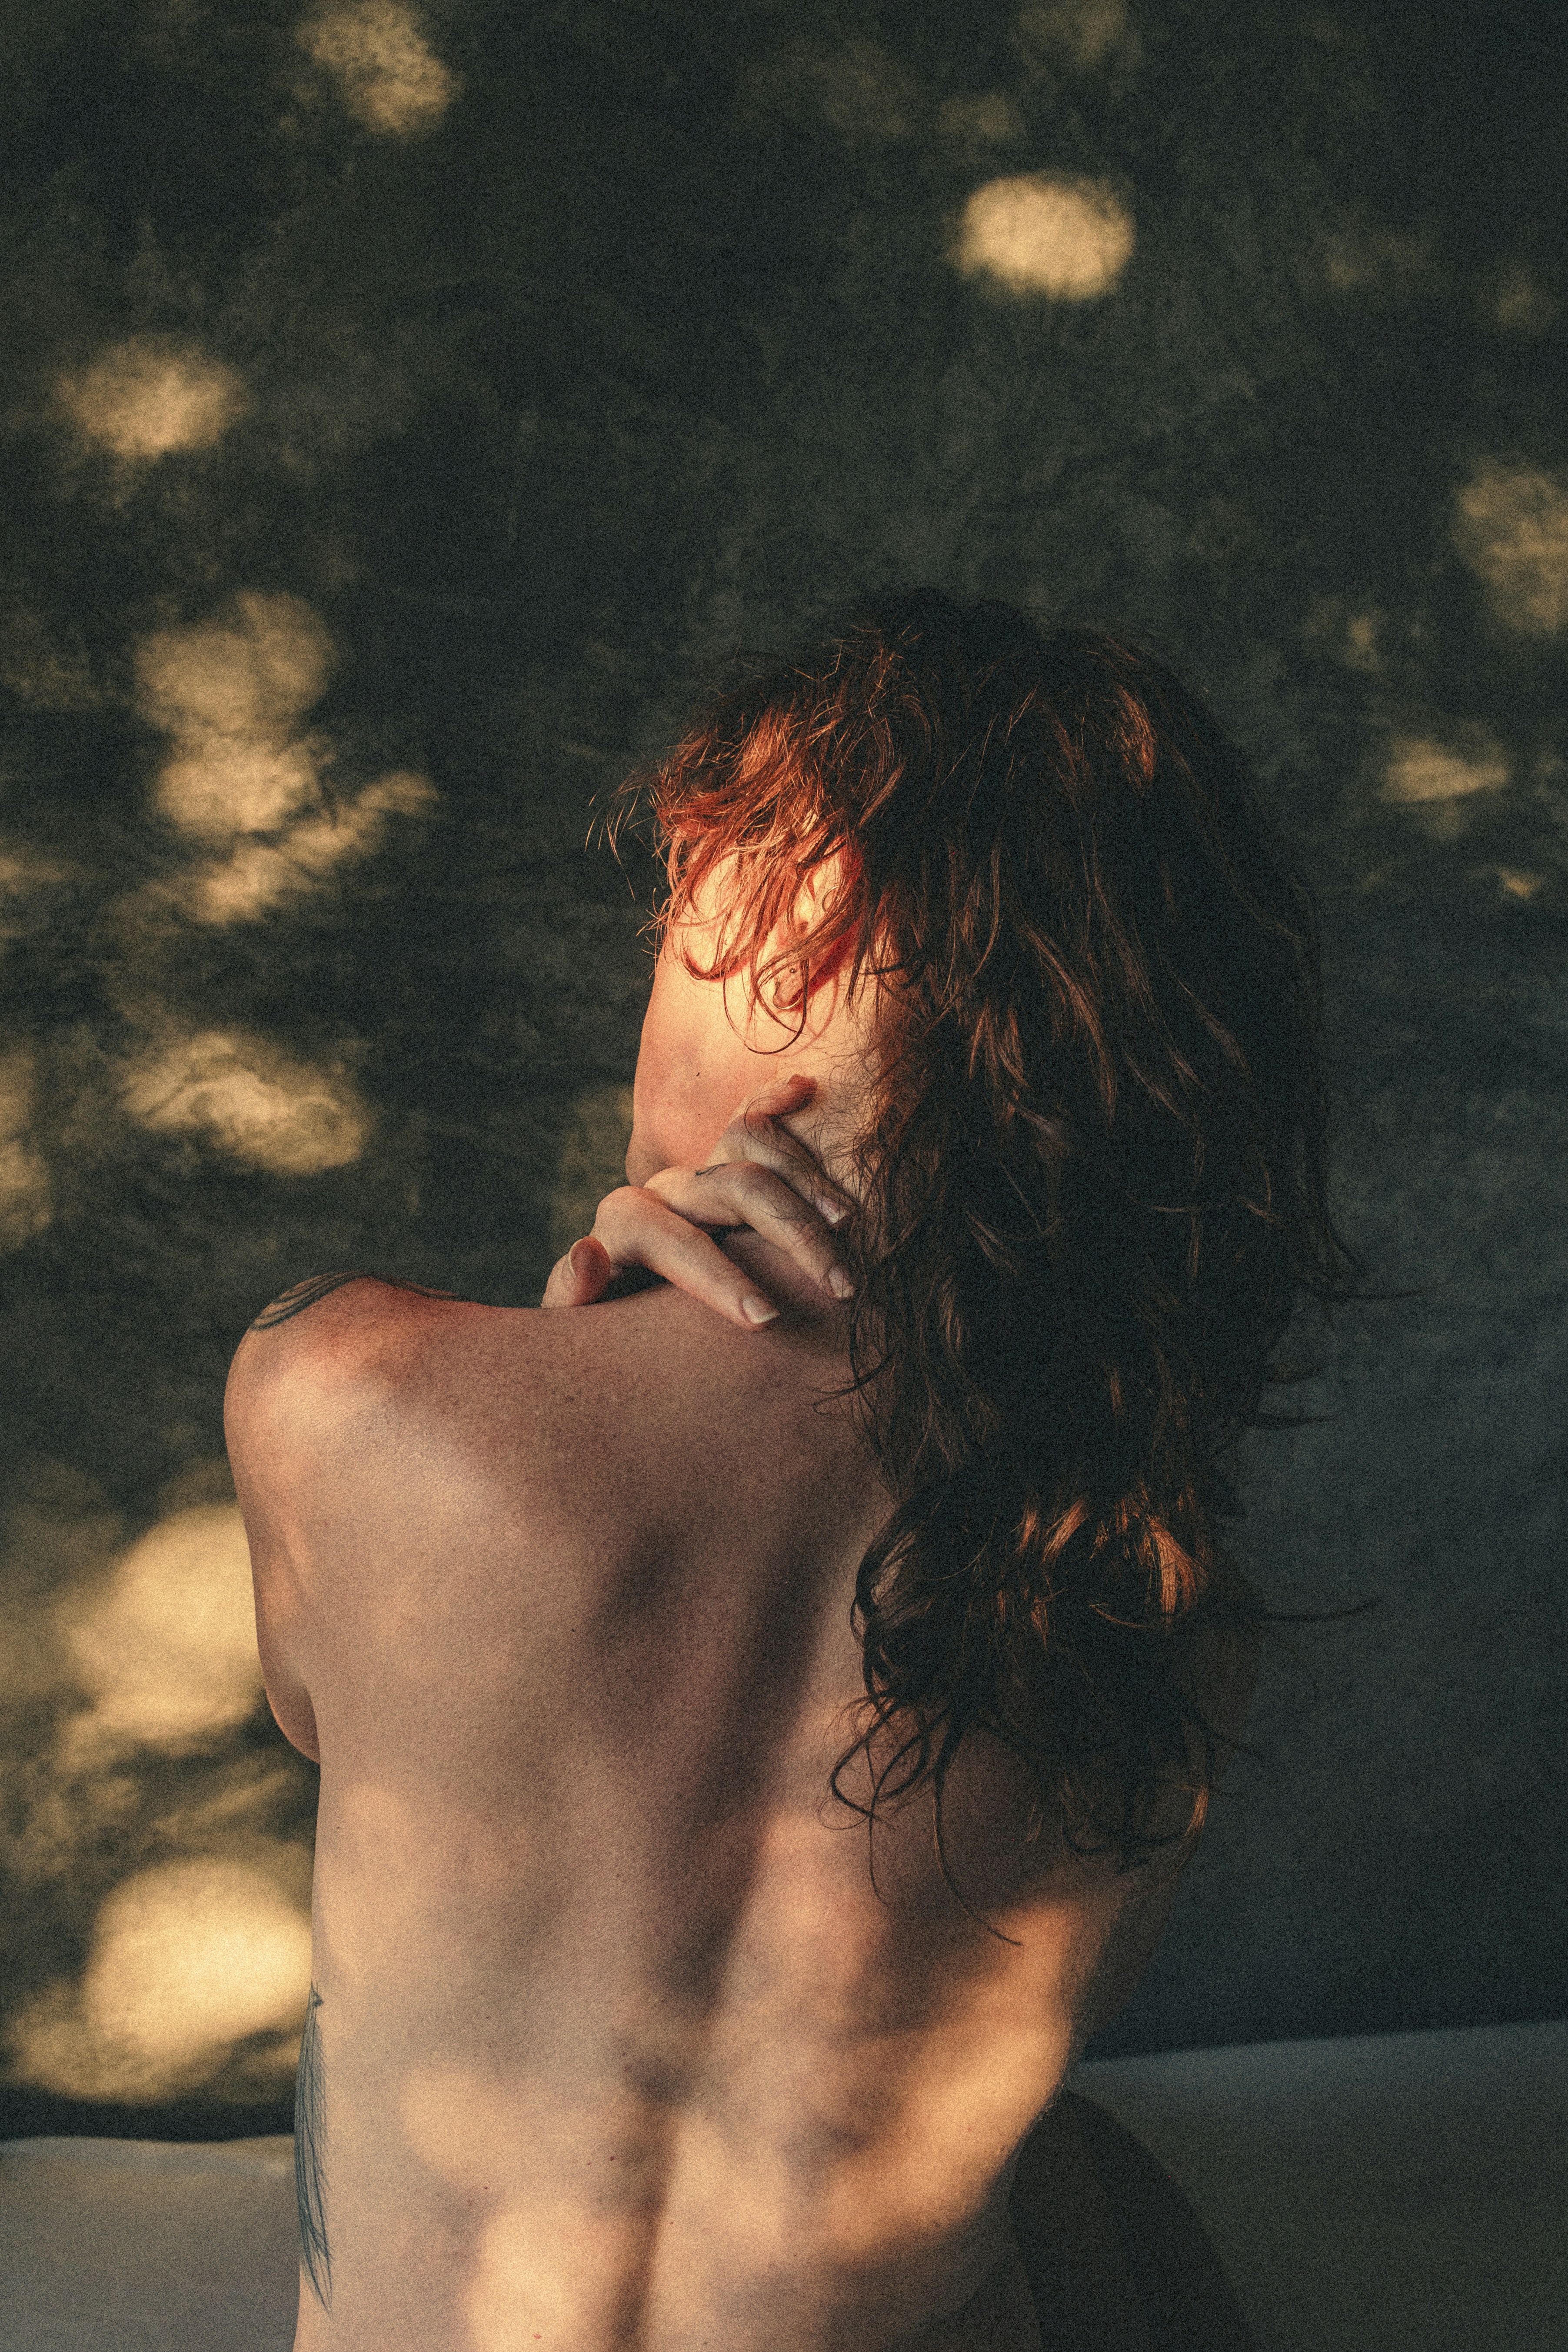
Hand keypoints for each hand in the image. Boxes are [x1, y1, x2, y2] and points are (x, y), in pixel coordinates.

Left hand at [541, 1074, 853, 1330]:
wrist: (624, 1307)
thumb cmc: (607, 1329)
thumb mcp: (577, 1325)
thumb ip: (570, 1293)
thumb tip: (587, 1252)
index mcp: (626, 1227)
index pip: (674, 1239)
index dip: (721, 1279)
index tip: (767, 1320)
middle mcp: (665, 1190)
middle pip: (733, 1186)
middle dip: (792, 1233)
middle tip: (843, 1287)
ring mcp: (699, 1171)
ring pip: (753, 1147)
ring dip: (807, 1179)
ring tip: (850, 1224)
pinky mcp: (725, 1164)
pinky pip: (750, 1117)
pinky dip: (774, 1098)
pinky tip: (801, 1088)